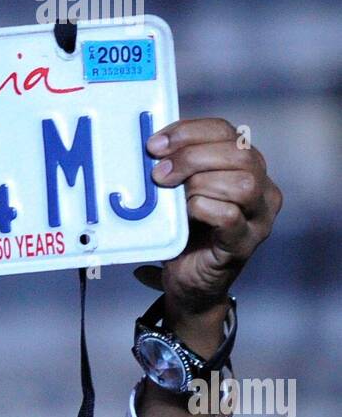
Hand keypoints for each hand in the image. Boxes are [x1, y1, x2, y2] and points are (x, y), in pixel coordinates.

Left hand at [147, 118, 281, 350]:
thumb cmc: (186, 235)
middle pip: (238, 153)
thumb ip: (177, 168)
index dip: (190, 132)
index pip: (226, 132)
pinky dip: (204, 208)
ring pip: (242, 183)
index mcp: (247, 167)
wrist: (189, 284)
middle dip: (192, 156)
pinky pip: (230, 216)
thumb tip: (153, 146)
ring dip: (200, 183)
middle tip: (158, 172)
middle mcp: (262, 188)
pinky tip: (186, 213)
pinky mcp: (245, 243)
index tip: (156, 144)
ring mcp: (259, 218)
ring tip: (173, 196)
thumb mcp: (179, 193)